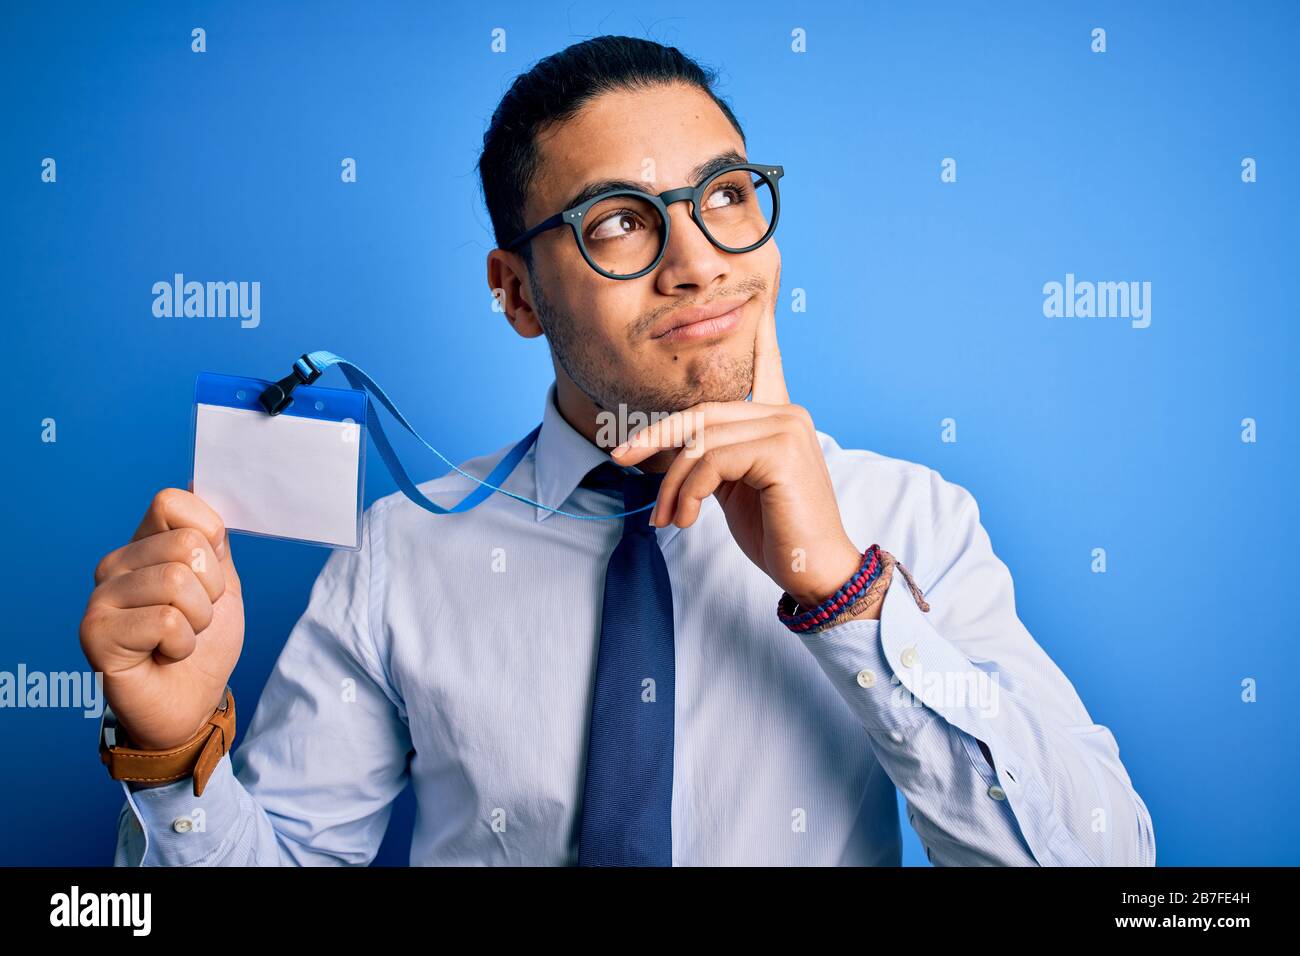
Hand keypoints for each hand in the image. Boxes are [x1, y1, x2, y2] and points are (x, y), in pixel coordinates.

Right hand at [80, 489, 243, 751]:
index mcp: (145, 545)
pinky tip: (165, 654)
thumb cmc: (205, 644)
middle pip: (184, 545)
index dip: (208, 536)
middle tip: (196, 617)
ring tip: (181, 637)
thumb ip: (213, 540)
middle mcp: (116, 564)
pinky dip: (182, 643)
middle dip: (211, 589)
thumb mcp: (222, 584)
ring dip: (199, 619)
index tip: (211, 573)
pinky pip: (166, 621)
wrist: (191, 703)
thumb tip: (198, 484)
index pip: (172, 502)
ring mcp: (101, 597)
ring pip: (176, 582)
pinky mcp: (95, 633)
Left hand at [611, 264, 863, 607]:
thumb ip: (714, 457)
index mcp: (779, 418)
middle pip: (704, 412)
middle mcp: (787, 414)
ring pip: (701, 440)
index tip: (758, 302)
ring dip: (672, 484)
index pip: (764, 367)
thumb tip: (678, 449)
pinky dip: (687, 492)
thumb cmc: (776, 533)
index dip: (761, 335)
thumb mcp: (735, 488)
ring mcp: (787, 428)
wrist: (815, 572)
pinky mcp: (781, 451)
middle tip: (621, 457)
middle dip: (657, 437)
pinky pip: (711, 461)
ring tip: (666, 518)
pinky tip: (685, 519)